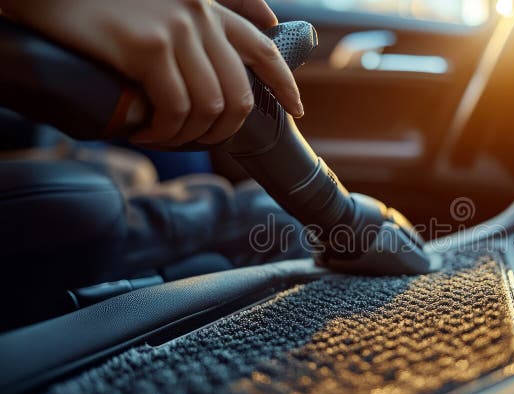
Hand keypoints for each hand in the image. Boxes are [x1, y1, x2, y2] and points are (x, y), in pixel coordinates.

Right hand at [1, 0, 302, 146]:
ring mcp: (177, 30)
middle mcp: (200, 17)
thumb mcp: (159, 8)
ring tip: (162, 139)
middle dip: (223, 131)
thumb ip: (199, 24)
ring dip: (187, 137)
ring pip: (209, 108)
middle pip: (239, 95)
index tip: (298, 109)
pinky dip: (163, 133)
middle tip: (197, 142)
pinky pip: (176, 109)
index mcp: (207, 9)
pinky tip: (144, 134)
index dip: (286, 84)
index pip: (264, 50)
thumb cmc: (99, 5)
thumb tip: (256, 29)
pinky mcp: (149, 46)